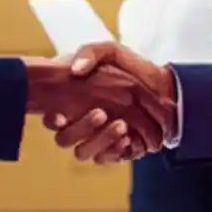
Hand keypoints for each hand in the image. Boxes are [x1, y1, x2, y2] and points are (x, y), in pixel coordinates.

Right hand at [42, 42, 177, 159]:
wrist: (161, 88)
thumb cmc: (132, 68)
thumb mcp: (110, 52)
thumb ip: (91, 53)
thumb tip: (76, 70)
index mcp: (71, 100)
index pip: (50, 115)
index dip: (52, 118)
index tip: (62, 115)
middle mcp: (79, 122)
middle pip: (64, 138)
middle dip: (81, 129)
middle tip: (102, 113)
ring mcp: (95, 138)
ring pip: (83, 152)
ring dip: (100, 141)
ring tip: (122, 126)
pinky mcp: (112, 150)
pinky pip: (106, 159)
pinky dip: (116, 151)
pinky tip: (129, 138)